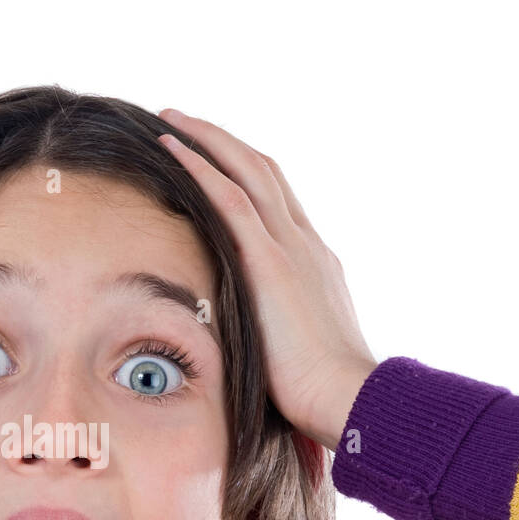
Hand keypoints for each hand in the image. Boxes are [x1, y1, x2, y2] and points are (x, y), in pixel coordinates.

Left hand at [157, 109, 377, 450]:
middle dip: (225, 143)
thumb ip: (278, 340)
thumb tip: (258, 360)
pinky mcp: (270, 263)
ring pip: (247, 171)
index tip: (218, 161)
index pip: (279, 205)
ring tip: (169, 120)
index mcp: (314, 265)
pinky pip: (230, 199)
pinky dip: (201, 167)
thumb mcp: (300, 356)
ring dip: (207, 139)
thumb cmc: (325, 395)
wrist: (349, 399)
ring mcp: (290, 249)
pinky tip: (172, 149)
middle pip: (265, 173)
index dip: (247, 176)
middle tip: (186, 124)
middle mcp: (305, 245)